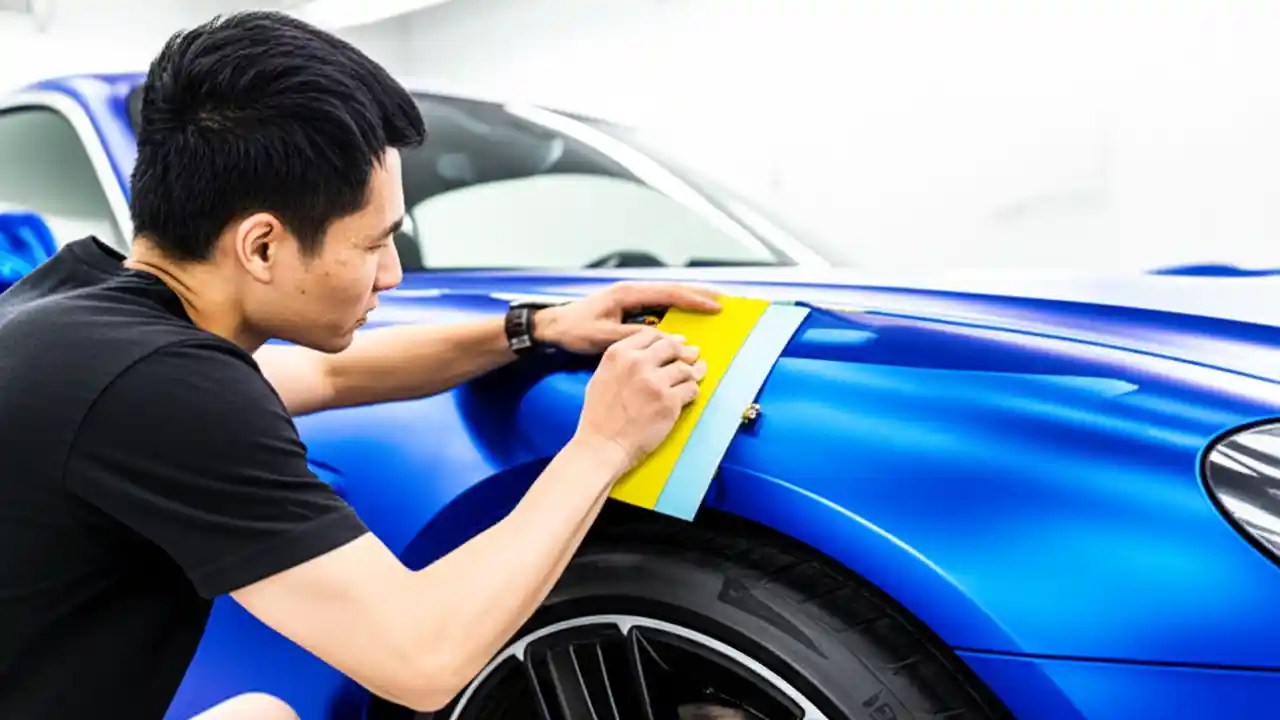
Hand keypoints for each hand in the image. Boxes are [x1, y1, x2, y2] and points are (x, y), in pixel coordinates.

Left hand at [535, 281, 721, 354]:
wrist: (553, 327)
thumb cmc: (574, 330)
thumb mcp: (604, 337)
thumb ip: (634, 337)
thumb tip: (665, 341)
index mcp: (628, 293)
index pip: (669, 294)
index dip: (694, 300)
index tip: (716, 307)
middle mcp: (632, 291)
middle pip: (673, 290)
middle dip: (699, 294)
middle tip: (724, 299)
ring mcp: (630, 297)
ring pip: (667, 295)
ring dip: (689, 299)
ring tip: (712, 304)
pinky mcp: (628, 306)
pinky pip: (658, 304)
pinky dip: (676, 307)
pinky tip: (687, 316)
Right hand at [574, 327, 706, 472]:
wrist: (602, 445)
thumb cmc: (599, 415)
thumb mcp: (602, 376)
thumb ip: (623, 361)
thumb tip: (648, 352)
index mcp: (618, 354)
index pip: (651, 335)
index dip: (667, 338)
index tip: (675, 343)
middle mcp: (637, 363)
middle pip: (671, 346)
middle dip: (684, 351)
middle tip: (692, 355)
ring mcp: (655, 382)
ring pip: (685, 367)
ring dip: (692, 372)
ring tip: (696, 374)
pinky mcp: (669, 402)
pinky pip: (691, 388)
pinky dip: (692, 391)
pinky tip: (689, 395)